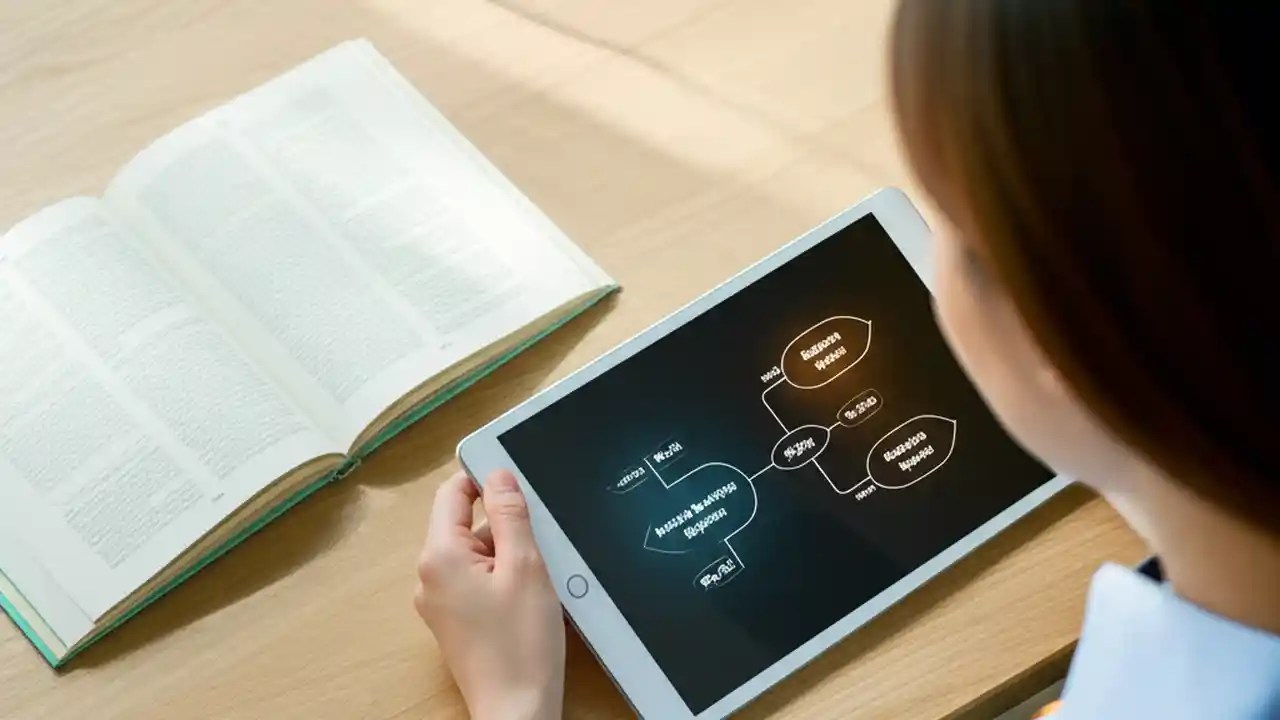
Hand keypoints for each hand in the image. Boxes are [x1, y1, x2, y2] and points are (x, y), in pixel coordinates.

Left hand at [414, 469, 565, 719]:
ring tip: (534, 583)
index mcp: (439, 557)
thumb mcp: (525, 565)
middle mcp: (429, 577)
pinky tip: (526, 599)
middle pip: (464, 525)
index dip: (484, 480)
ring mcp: (439, 601)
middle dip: (502, 526)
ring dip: (505, 555)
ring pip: (474, 553)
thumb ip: (510, 514)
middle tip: (536, 547)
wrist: (517, 710)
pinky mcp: (453, 620)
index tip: (515, 484)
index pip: (452, 493)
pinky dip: (501, 579)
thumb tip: (500, 476)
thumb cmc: (521, 646)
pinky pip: (475, 580)